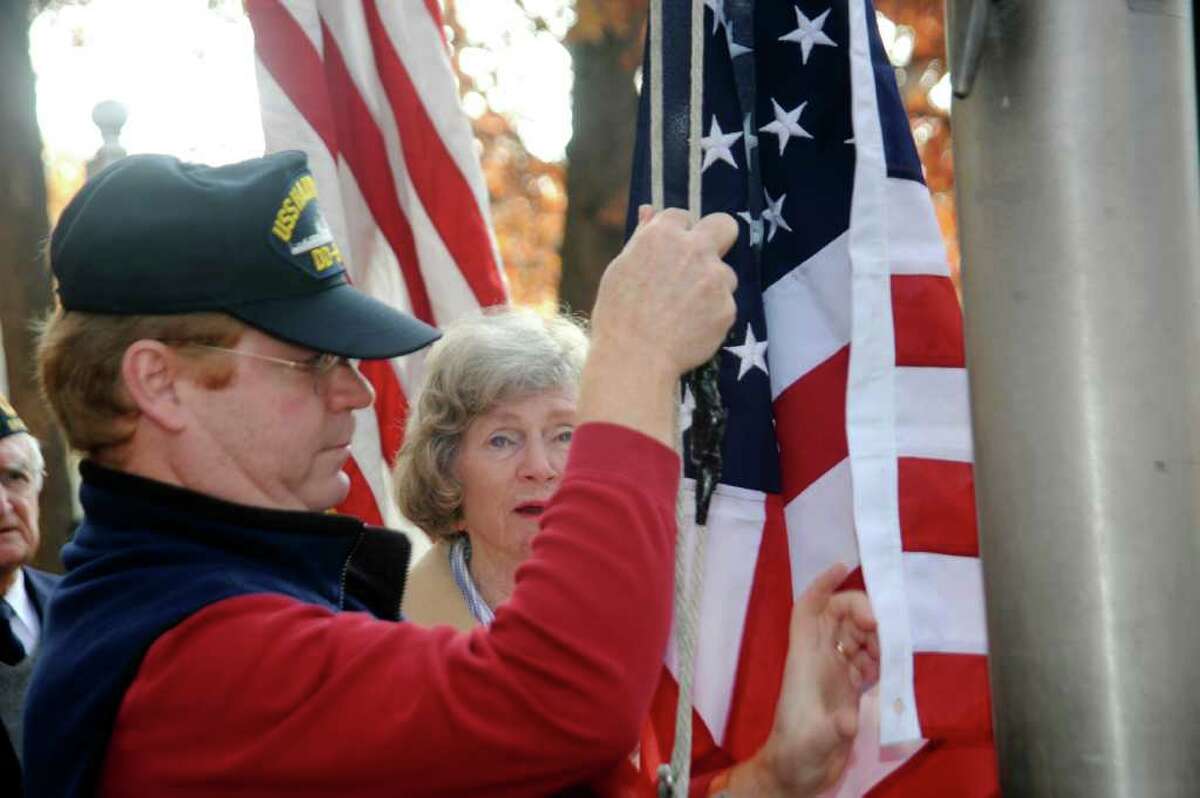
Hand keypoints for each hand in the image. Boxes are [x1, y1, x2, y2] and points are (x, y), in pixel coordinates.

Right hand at [590, 206, 737, 376]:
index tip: (671, 252)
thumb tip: (649, 211)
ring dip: (711, 287)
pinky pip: (725, 305)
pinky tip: (689, 329)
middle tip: (703, 261)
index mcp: (662, 235)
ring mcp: (715, 278)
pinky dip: (712, 316)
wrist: (635, 359)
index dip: (677, 234)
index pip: (682, 216)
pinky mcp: (728, 307)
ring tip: (683, 312)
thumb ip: (643, 239)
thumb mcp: (621, 269)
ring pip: (725, 274)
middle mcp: (694, 249)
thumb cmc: (619, 315)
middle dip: (718, 237)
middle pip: (725, 225)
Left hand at [726, 564, 878, 796]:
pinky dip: (880, 658)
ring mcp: (834, 675)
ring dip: (874, 636)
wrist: (797, 777)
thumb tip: (850, 719)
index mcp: (804, 661)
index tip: (844, 567)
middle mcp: (819, 661)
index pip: (808, 611)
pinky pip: (866, 661)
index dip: (821, 585)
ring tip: (889, 652)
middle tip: (881, 627)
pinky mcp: (847, 691)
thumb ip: (833, 729)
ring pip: (854, 637)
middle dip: (860, 610)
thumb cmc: (797, 755)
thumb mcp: (813, 743)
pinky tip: (891, 668)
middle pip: (837, 617)